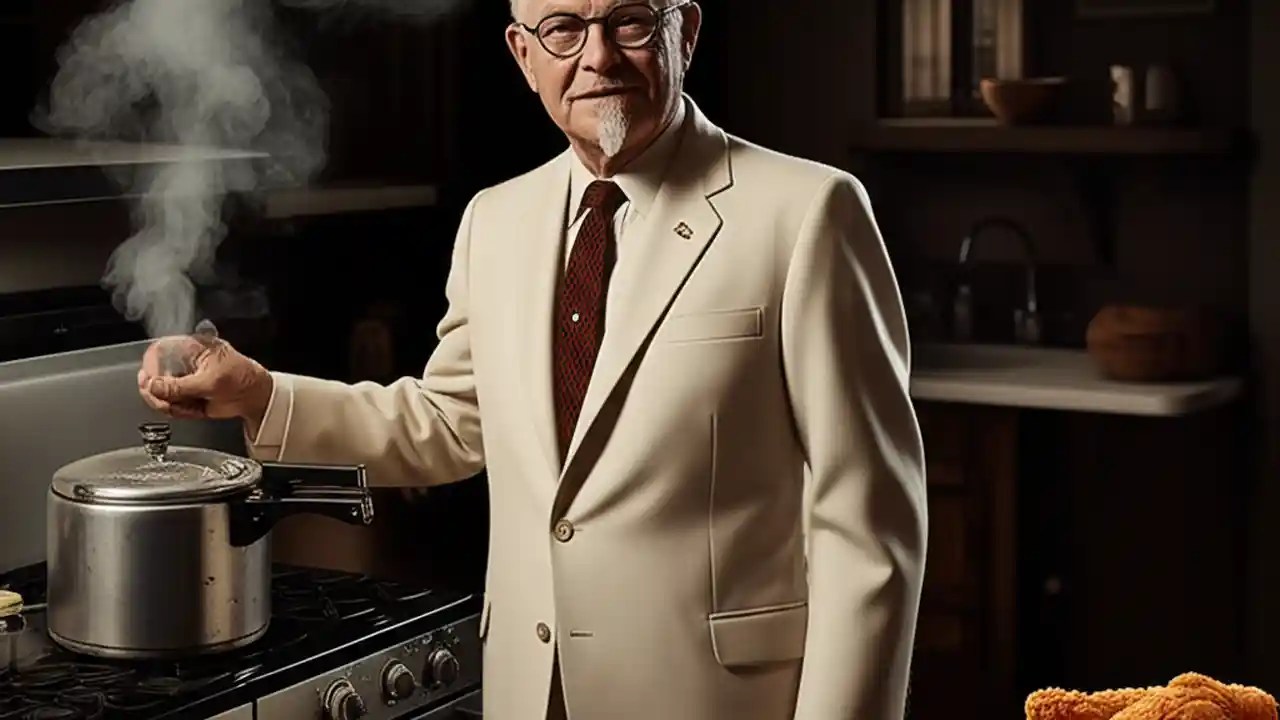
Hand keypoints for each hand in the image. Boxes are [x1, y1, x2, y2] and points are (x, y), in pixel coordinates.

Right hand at [137, 333, 273, 424]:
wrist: (256, 397)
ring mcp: (182, 380)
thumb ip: (180, 387)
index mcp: (191, 348)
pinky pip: (170, 405)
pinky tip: (193, 409)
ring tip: (189, 406)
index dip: (150, 366)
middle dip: (156, 392)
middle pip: (152, 374)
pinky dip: (178, 411)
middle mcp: (183, 363)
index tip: (149, 382)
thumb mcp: (211, 382)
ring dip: (168, 404)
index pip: (158, 351)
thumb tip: (153, 386)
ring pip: (158, 393)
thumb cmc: (242, 379)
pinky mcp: (185, 396)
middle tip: (164, 402)